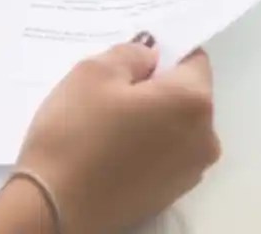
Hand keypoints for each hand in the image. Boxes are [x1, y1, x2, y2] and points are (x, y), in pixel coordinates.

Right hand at [15, 36, 220, 233]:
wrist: (55, 208)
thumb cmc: (76, 132)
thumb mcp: (93, 72)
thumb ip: (131, 53)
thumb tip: (150, 58)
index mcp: (193, 102)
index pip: (192, 58)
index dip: (160, 52)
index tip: (126, 61)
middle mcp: (205, 138)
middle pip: (185, 94)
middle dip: (154, 86)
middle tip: (107, 92)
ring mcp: (191, 172)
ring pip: (174, 125)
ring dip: (149, 117)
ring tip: (104, 124)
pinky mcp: (170, 195)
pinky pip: (163, 154)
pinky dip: (144, 145)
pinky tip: (108, 151)